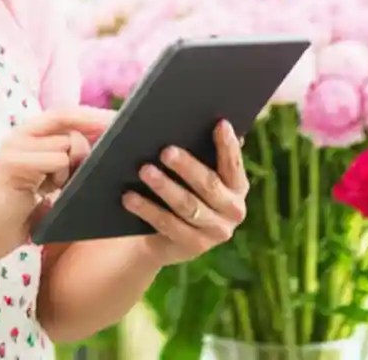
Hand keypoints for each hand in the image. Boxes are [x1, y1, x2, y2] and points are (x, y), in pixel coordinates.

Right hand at [0, 107, 111, 263]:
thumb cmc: (18, 215)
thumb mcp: (47, 181)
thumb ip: (66, 160)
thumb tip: (101, 144)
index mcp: (27, 136)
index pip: (64, 113)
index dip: (91, 114)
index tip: (117, 119)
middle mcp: (19, 135)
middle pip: (70, 126)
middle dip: (84, 149)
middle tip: (74, 175)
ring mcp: (14, 147)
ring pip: (67, 145)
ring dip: (69, 171)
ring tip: (49, 189)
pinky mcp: (13, 163)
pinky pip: (57, 161)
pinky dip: (59, 178)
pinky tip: (41, 193)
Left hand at [123, 120, 249, 266]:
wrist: (168, 238)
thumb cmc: (185, 190)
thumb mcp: (196, 173)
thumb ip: (203, 152)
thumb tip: (199, 121)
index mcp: (238, 186)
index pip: (234, 163)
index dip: (228, 145)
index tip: (219, 123)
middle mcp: (234, 211)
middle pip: (209, 185)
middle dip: (187, 167)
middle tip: (166, 150)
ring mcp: (216, 232)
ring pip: (187, 205)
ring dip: (164, 187)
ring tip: (144, 170)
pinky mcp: (194, 246)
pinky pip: (167, 224)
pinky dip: (147, 209)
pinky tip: (129, 197)